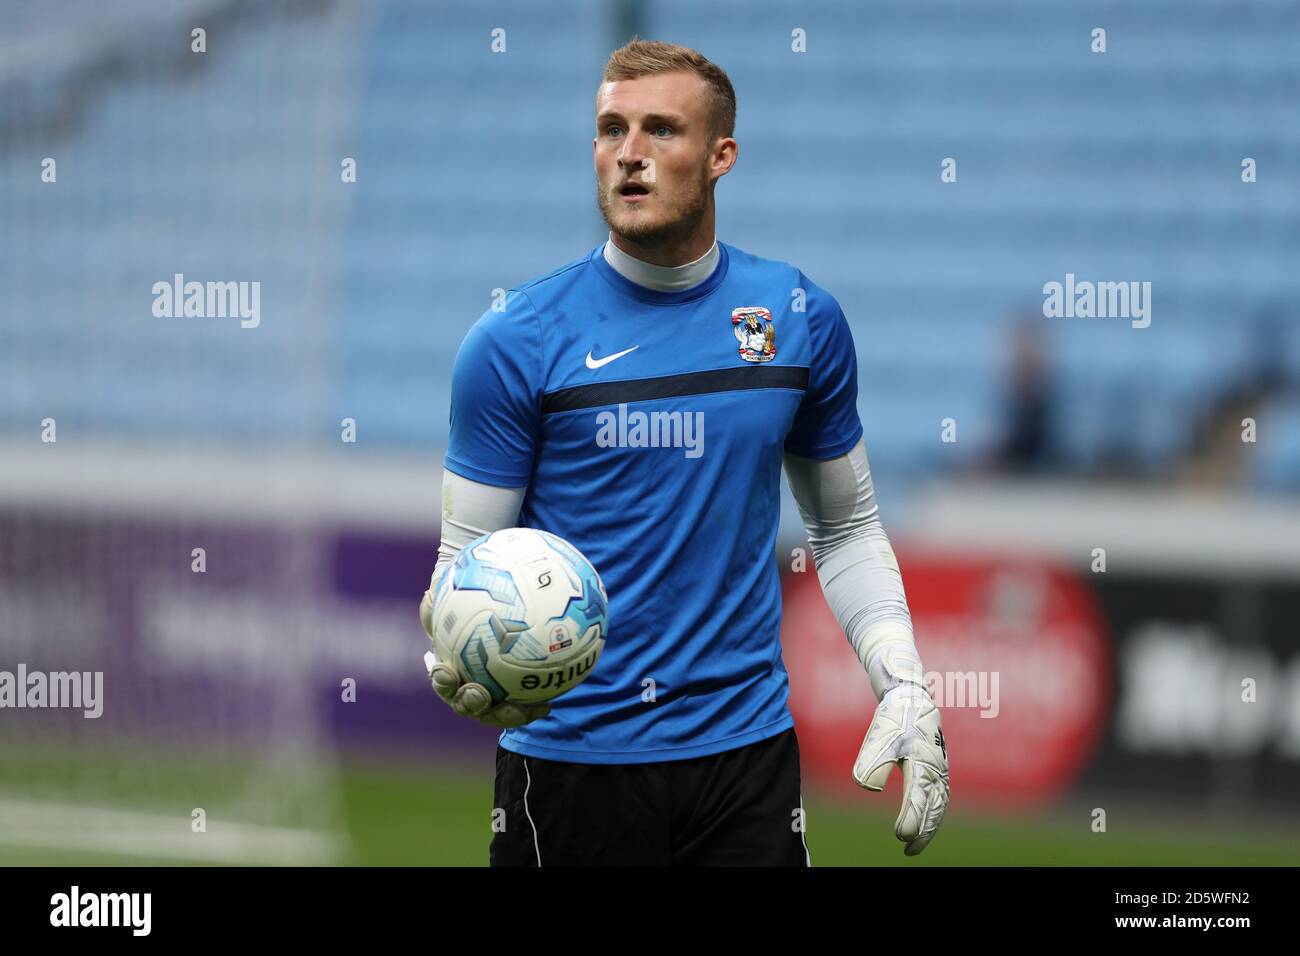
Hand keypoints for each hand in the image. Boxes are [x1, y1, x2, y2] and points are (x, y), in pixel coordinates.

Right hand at [420, 588, 550, 728]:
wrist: (494, 595)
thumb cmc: (472, 591)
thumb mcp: (456, 587)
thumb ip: (445, 595)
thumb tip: (429, 595)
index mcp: (450, 663)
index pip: (443, 679)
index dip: (442, 682)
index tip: (446, 673)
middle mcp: (469, 682)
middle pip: (466, 703)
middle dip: (471, 705)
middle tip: (480, 695)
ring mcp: (493, 691)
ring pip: (497, 711)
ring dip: (508, 715)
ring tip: (524, 709)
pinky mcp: (516, 692)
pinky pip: (524, 702)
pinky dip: (533, 703)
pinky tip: (547, 703)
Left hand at [852, 682, 949, 855]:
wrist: (911, 696)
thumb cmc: (895, 717)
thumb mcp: (880, 736)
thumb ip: (872, 761)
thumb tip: (867, 787)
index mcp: (923, 764)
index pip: (918, 799)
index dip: (910, 820)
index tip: (899, 836)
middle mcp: (935, 770)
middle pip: (932, 809)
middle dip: (922, 832)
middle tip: (909, 850)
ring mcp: (939, 769)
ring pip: (938, 805)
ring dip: (929, 825)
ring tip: (915, 842)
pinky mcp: (937, 767)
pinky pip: (939, 796)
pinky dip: (933, 812)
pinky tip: (925, 819)